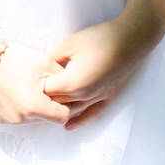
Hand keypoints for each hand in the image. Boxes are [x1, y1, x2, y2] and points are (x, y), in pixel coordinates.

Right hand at [0, 40, 71, 126]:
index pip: (62, 117)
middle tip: (40, 85)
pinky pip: (14, 116)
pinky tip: (11, 89)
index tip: (60, 93)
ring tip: (24, 84)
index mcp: (34, 107)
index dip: (64, 105)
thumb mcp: (44, 62)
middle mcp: (19, 119)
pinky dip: (16, 106)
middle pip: (45, 119)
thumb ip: (62, 79)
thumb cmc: (12, 57)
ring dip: (32, 106)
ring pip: (30, 119)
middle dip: (47, 105)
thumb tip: (72, 89)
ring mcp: (6, 120)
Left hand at [41, 17, 157, 129]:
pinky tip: (69, 125)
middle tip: (39, 86)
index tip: (35, 75)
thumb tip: (41, 63)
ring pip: (72, 110)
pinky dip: (79, 121)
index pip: (47, 91)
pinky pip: (91, 114)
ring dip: (60, 107)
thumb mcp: (71, 42)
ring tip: (48, 103)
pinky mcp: (107, 97)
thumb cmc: (101, 38)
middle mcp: (83, 96)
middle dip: (47, 96)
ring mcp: (97, 99)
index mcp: (72, 82)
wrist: (130, 40)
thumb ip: (53, 55)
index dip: (39, 83)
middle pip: (58, 103)